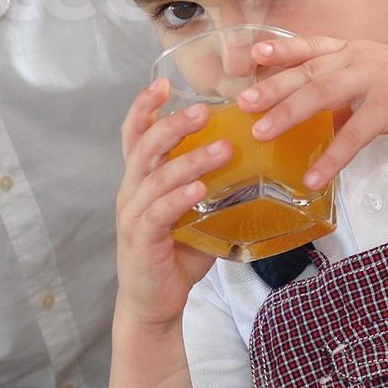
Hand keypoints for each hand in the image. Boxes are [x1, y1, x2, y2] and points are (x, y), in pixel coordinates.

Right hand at [113, 79, 231, 332]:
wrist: (153, 304)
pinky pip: (159, 213)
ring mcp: (133, 216)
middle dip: (173, 125)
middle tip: (204, 111)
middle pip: (144, 147)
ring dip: (189, 160)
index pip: (135, 135)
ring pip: (156, 177)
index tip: (163, 83)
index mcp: (141, 180)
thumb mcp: (196, 213)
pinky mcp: (141, 241)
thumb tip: (255, 163)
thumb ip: (213, 187)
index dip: (144, 107)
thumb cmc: (176, 255)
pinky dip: (180, 198)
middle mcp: (131, 192)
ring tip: (222, 149)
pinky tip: (201, 189)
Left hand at [239, 35, 387, 189]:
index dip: (281, 50)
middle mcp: (360, 59)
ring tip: (262, 132)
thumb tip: (310, 115)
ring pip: (323, 94)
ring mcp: (375, 80)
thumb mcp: (374, 83)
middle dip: (273, 86)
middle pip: (308, 71)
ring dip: (289, 114)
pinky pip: (353, 135)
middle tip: (243, 102)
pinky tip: (314, 178)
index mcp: (354, 51)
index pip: (311, 46)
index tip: (251, 54)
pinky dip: (331, 158)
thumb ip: (343, 95)